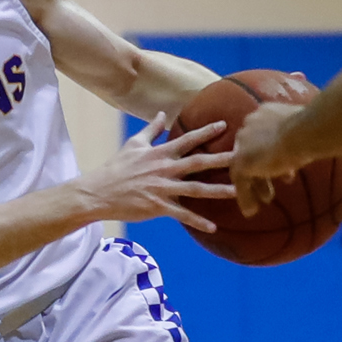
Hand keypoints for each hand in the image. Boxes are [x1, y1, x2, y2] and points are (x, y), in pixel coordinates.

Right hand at [76, 115, 234, 231]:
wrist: (98, 192)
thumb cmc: (117, 168)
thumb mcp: (133, 144)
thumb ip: (151, 130)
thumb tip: (161, 114)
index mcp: (159, 153)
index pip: (187, 139)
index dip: (206, 132)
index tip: (225, 125)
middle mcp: (164, 169)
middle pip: (197, 163)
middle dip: (221, 159)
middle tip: (243, 157)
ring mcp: (162, 188)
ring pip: (195, 190)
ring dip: (217, 191)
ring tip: (237, 192)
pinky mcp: (157, 206)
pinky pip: (181, 215)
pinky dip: (197, 221)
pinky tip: (213, 227)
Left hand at [231, 103, 307, 216]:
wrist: (305, 131)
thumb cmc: (315, 128)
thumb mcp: (310, 129)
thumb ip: (307, 133)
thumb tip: (326, 138)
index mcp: (266, 113)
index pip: (265, 135)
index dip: (274, 152)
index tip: (285, 169)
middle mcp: (251, 124)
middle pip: (253, 150)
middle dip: (263, 169)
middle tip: (272, 185)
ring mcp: (243, 143)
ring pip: (246, 167)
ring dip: (256, 185)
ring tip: (267, 201)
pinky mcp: (241, 161)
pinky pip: (241, 182)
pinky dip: (245, 197)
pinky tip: (252, 211)